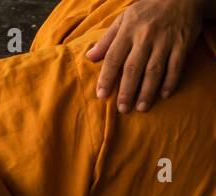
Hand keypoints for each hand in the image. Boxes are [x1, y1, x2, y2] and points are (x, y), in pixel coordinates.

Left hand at [86, 0, 203, 111]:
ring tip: (141, 107)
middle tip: (122, 109)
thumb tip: (89, 57)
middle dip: (126, 90)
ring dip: (147, 91)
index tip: (101, 95)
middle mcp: (145, 37)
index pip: (113, 58)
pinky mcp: (182, 43)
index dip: (106, 78)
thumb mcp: (125, 18)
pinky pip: (176, 66)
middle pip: (133, 68)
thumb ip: (107, 39)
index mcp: (128, 31)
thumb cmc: (149, 9)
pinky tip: (164, 95)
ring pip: (154, 70)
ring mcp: (165, 41)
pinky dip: (170, 81)